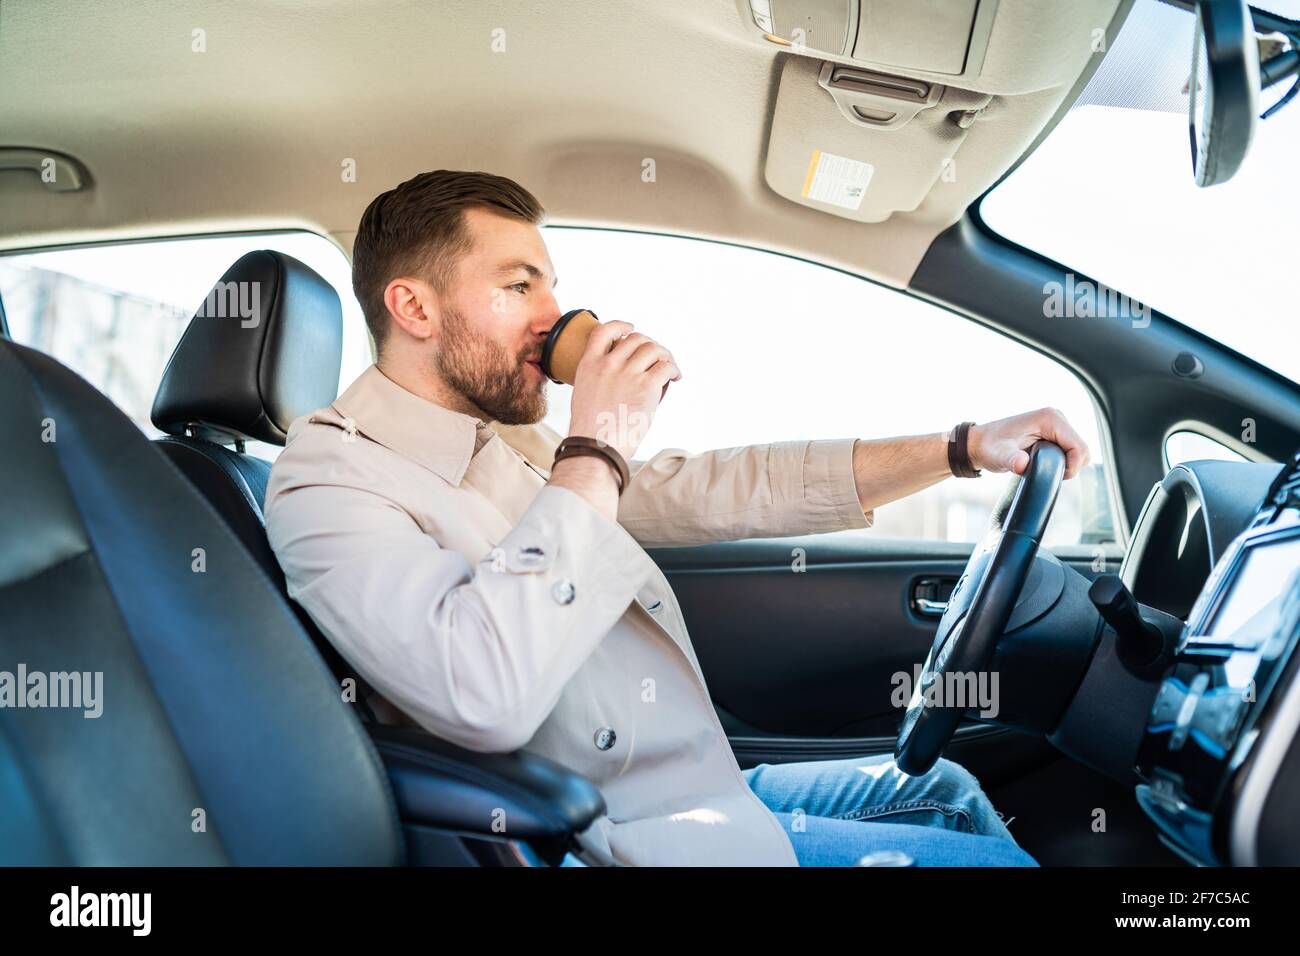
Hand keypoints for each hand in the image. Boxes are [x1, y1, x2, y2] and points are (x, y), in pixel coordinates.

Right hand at [566, 321, 681, 461]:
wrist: (597, 446)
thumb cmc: (592, 431)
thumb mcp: (585, 396)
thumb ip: (599, 381)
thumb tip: (618, 382)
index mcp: (589, 365)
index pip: (604, 331)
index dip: (620, 326)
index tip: (631, 329)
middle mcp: (608, 364)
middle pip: (636, 339)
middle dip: (650, 345)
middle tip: (657, 358)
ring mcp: (627, 373)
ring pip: (654, 349)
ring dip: (665, 356)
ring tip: (670, 369)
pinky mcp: (646, 385)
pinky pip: (666, 367)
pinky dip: (674, 370)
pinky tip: (675, 378)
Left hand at [967, 408, 1090, 479]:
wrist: (980, 442)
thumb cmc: (989, 447)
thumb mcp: (1000, 456)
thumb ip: (1012, 460)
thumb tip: (1022, 464)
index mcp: (1050, 418)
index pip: (1079, 447)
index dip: (1073, 466)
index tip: (1056, 477)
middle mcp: (1057, 417)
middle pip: (1082, 449)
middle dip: (1070, 466)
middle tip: (1046, 473)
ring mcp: (1057, 423)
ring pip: (1078, 450)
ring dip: (1066, 463)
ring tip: (1043, 468)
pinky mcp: (1054, 431)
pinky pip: (1070, 449)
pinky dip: (1063, 460)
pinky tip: (1045, 463)